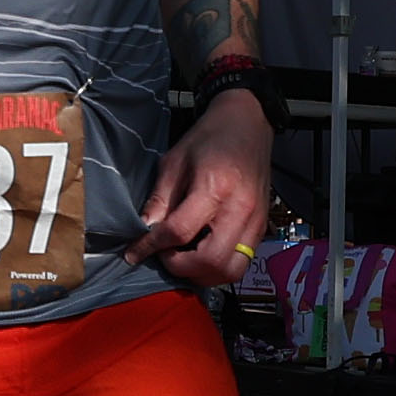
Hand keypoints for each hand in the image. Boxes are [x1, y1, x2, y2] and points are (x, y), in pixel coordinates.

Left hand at [126, 85, 273, 283]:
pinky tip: (200, 252)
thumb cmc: (209, 139)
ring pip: (230, 270)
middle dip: (180, 267)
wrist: (248, 123)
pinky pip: (241, 261)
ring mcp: (255, 220)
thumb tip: (143, 232)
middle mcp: (240, 209)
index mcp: (215, 188)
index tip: (134, 253)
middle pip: (210, 262)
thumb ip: (159, 200)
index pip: (179, 232)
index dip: (151, 247)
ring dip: (202, 273)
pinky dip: (218, 266)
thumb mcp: (174, 162)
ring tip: (183, 257)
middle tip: (164, 254)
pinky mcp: (262, 226)